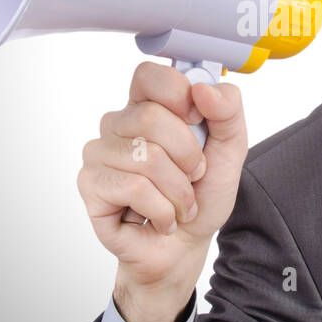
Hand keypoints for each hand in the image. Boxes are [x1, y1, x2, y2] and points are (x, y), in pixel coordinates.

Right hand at [76, 61, 247, 321]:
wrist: (185, 246)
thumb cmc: (201, 194)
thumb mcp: (230, 149)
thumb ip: (228, 109)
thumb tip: (203, 88)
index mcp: (147, 105)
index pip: (150, 75)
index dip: (179, 96)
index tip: (198, 122)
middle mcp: (117, 123)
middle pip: (152, 118)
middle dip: (188, 157)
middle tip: (192, 176)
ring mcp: (99, 152)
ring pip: (146, 157)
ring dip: (178, 190)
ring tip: (178, 202)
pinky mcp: (91, 184)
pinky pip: (134, 187)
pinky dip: (162, 209)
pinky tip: (160, 217)